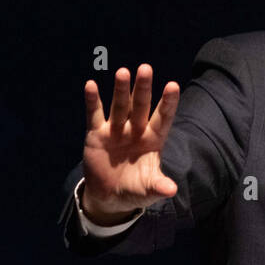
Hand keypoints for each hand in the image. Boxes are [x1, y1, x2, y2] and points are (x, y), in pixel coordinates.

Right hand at [81, 64, 180, 221]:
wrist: (109, 196)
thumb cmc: (135, 189)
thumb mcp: (148, 190)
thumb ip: (158, 187)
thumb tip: (172, 190)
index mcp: (153, 139)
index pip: (163, 117)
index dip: (168, 102)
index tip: (173, 85)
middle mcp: (136, 129)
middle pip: (140, 105)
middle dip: (143, 88)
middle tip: (145, 68)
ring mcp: (116, 129)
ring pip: (120, 105)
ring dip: (120, 89)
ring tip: (122, 72)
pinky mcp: (96, 134)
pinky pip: (94, 114)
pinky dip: (92, 100)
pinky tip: (90, 85)